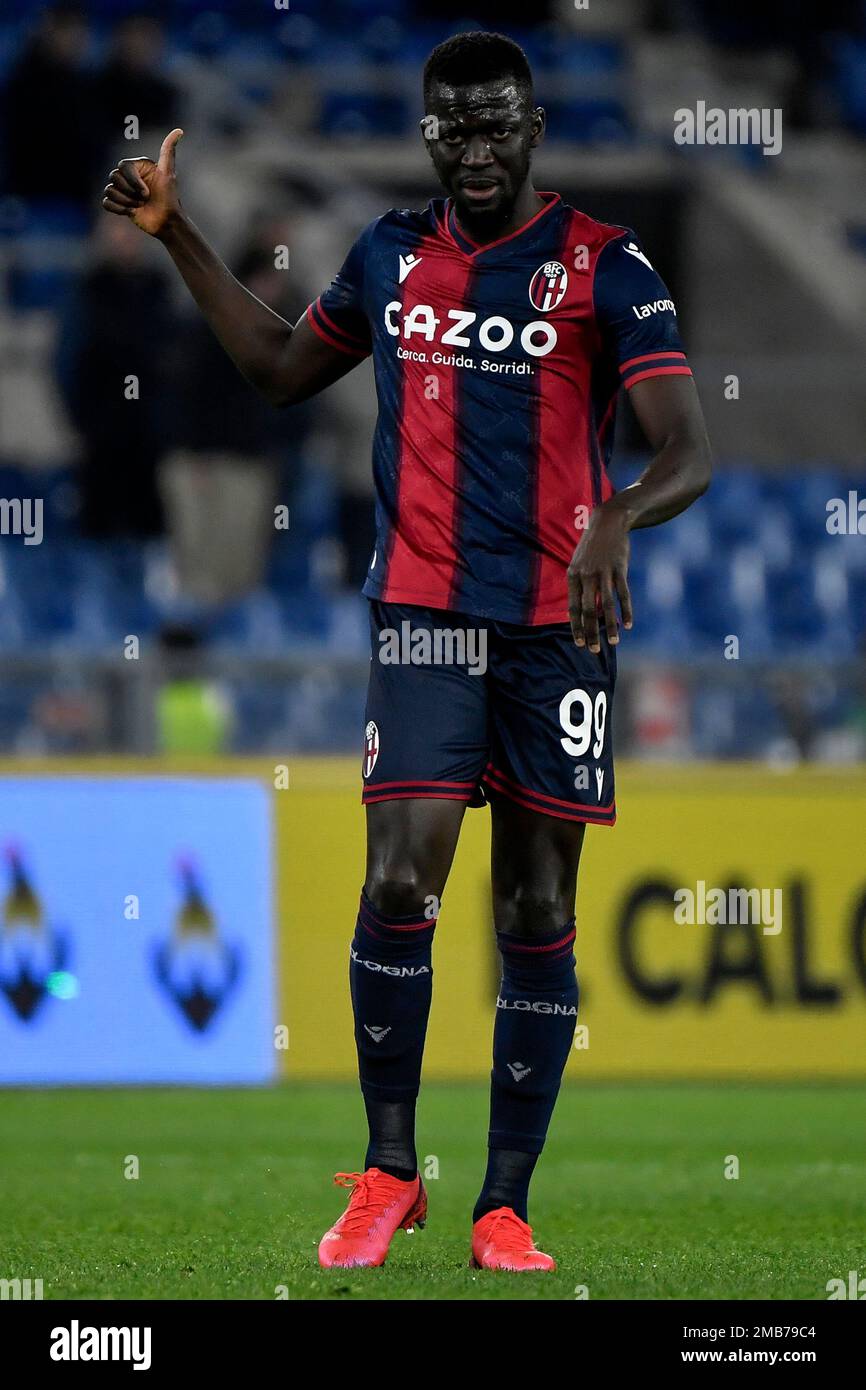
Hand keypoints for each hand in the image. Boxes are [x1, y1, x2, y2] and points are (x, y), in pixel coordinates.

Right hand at [101, 128, 183, 237]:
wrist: (166, 222)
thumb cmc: (169, 198)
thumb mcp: (168, 173)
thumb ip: (168, 151)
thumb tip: (179, 130)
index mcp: (136, 166)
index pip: (122, 166)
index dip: (133, 182)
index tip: (147, 193)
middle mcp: (127, 176)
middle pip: (113, 177)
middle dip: (130, 192)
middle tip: (144, 200)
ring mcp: (122, 190)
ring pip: (109, 190)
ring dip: (126, 202)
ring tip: (139, 206)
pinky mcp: (118, 204)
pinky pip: (106, 203)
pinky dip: (118, 209)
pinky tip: (130, 212)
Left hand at [567, 503, 632, 652]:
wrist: (608, 521)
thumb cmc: (593, 547)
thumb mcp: (579, 564)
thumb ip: (580, 587)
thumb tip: (579, 614)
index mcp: (573, 576)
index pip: (573, 607)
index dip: (576, 627)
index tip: (580, 643)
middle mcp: (586, 575)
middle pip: (588, 610)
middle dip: (591, 632)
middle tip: (594, 650)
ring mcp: (603, 572)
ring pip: (606, 605)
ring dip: (609, 626)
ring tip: (613, 642)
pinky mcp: (619, 568)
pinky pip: (623, 594)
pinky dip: (626, 610)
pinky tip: (628, 624)